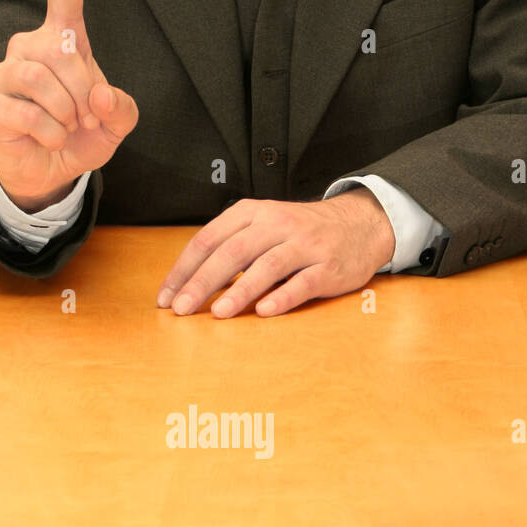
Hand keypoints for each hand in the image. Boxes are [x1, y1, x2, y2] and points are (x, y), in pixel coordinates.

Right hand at [0, 0, 138, 212]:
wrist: (49, 172)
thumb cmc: (80, 135)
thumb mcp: (115, 123)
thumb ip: (121, 107)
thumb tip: (99, 96)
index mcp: (63, 40)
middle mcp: (29, 46)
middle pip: (64, 55)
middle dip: (85, 95)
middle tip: (87, 119)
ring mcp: (8, 73)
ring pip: (42, 81)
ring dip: (66, 114)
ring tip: (67, 128)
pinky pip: (30, 114)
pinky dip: (51, 134)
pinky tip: (49, 139)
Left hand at [156, 189, 395, 316]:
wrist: (360, 225)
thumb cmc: (301, 233)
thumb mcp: (264, 226)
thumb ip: (231, 247)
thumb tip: (189, 284)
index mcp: (253, 213)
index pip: (209, 238)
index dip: (184, 269)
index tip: (166, 296)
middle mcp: (277, 224)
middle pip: (233, 252)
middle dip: (203, 282)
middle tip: (181, 309)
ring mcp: (305, 245)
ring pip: (267, 266)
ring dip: (240, 291)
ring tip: (218, 313)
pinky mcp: (329, 267)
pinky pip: (303, 283)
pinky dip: (283, 298)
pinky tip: (264, 313)